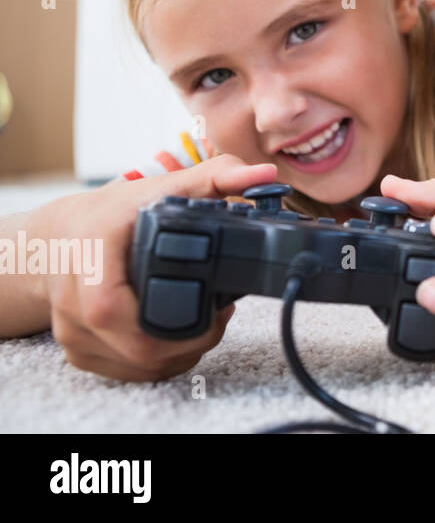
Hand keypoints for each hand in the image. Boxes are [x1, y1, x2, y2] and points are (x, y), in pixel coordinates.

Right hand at [29, 155, 276, 380]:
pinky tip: (179, 337)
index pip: (109, 308)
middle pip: (137, 348)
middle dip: (193, 340)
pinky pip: (129, 372)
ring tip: (204, 321)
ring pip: (139, 366)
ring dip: (182, 353)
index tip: (216, 307)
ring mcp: (73, 333)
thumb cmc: (111, 214)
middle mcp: (73, 301)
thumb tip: (264, 175)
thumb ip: (216, 176)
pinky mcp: (79, 353)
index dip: (168, 320)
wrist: (57, 240)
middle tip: (221, 313)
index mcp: (90, 257)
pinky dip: (162, 361)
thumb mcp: (161, 186)